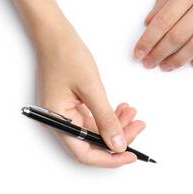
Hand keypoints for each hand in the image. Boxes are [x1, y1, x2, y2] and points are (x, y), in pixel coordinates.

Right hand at [36, 25, 144, 166]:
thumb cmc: (66, 55)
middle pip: (92, 144)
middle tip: (139, 126)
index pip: (85, 153)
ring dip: (116, 125)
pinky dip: (108, 116)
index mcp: (57, 121)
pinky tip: (122, 108)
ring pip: (95, 132)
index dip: (109, 159)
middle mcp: (59, 123)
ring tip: (133, 113)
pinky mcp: (70, 106)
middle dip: (117, 138)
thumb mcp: (91, 88)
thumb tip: (118, 144)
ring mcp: (64, 115)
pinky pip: (92, 120)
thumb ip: (106, 119)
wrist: (54, 33)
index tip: (131, 155)